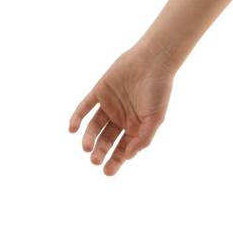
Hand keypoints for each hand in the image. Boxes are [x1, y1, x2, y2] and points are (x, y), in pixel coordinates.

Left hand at [69, 43, 174, 175]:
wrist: (152, 60)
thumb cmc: (158, 89)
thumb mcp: (156, 118)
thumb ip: (143, 138)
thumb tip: (129, 156)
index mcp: (135, 125)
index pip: (122, 148)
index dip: (115, 161)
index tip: (107, 172)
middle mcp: (121, 117)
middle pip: (106, 140)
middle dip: (100, 152)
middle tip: (95, 161)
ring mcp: (109, 105)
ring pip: (94, 126)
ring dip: (89, 138)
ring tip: (86, 148)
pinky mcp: (100, 92)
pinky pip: (85, 107)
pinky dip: (77, 118)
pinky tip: (73, 129)